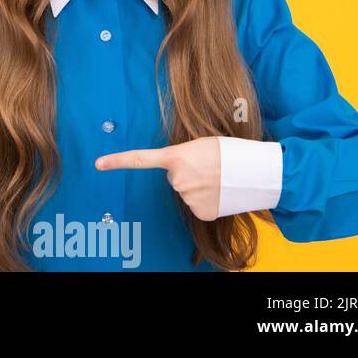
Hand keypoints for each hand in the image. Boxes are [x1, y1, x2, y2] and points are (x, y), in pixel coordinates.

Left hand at [95, 137, 221, 220]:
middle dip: (188, 173)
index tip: (98, 164)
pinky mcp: (201, 212)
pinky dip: (208, 200)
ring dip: (200, 186)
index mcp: (176, 157)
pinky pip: (198, 205)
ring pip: (187, 192)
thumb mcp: (202, 144)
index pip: (141, 159)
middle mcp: (178, 180)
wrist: (259, 172)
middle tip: (210, 167)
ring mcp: (189, 198)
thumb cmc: (231, 152)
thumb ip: (183, 157)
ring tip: (219, 178)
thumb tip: (178, 172)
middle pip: (175, 178)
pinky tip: (220, 192)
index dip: (118, 161)